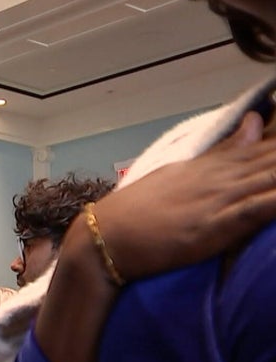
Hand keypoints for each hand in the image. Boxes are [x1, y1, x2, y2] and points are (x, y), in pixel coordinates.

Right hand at [92, 112, 275, 280]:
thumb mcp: (181, 176)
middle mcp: (222, 177)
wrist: (104, 240)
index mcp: (213, 165)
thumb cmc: (137, 214)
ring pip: (275, 175)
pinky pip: (263, 208)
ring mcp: (221, 199)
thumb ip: (223, 152)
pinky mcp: (218, 225)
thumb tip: (258, 121)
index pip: (268, 140)